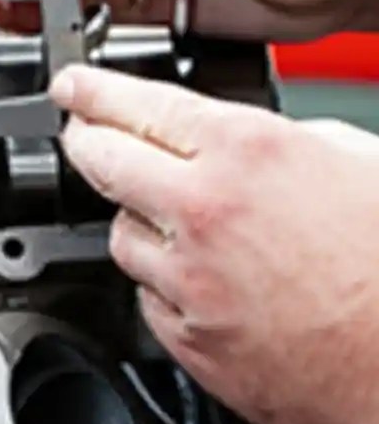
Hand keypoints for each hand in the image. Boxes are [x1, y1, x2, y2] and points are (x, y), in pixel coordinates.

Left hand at [51, 64, 378, 423]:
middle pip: (99, 161)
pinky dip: (164, 284)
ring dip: (138, 221)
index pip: (136, 104)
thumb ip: (279, 141)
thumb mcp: (357, 162)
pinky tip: (206, 281)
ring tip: (184, 224)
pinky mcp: (187, 337)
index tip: (73, 86)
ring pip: (121, 234)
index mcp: (247, 154)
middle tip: (81, 131)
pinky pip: (147, 295)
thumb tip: (235, 139)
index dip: (91, 90)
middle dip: (82, 139)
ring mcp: (189, 279)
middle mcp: (204, 213)